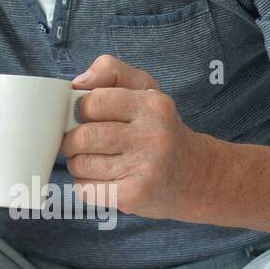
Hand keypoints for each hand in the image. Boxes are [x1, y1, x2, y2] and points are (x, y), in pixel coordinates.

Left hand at [61, 54, 210, 220]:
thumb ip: (112, 71)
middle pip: (82, 137)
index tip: (88, 116)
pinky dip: (85, 185)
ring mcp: (145, 169)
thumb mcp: (145, 89)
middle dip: (72, 140)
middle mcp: (152, 137)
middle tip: (82, 142)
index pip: (92, 103)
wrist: (197, 176)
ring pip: (80, 164)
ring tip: (95, 160)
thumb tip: (77, 82)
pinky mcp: (134, 196)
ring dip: (78, 163)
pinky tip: (103, 179)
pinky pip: (86, 189)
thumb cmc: (160, 128)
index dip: (82, 110)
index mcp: (153, 106)